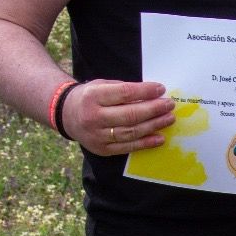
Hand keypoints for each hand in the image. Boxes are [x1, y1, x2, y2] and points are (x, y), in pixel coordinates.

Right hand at [61, 79, 176, 154]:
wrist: (66, 115)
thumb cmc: (89, 97)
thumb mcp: (101, 85)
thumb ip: (123, 89)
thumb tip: (153, 93)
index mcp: (93, 96)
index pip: (124, 93)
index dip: (145, 91)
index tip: (161, 89)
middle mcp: (94, 117)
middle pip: (130, 115)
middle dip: (153, 109)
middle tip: (169, 105)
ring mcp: (97, 136)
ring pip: (131, 132)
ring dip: (153, 126)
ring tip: (168, 119)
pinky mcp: (102, 150)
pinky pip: (127, 147)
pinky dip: (145, 143)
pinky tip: (159, 138)